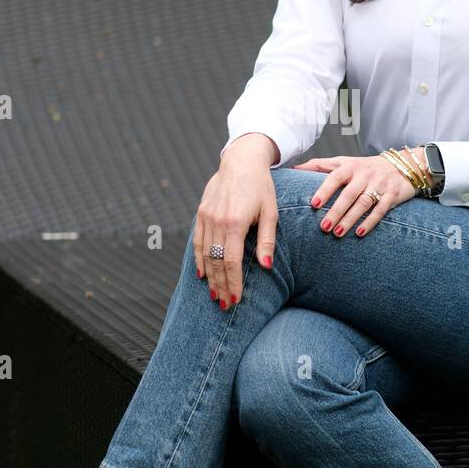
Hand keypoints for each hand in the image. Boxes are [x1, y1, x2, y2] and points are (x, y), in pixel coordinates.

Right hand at [193, 157, 277, 307]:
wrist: (241, 162)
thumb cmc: (261, 187)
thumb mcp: (270, 212)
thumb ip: (267, 240)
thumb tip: (266, 267)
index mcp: (235, 222)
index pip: (231, 262)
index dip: (233, 283)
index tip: (236, 300)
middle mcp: (217, 221)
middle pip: (216, 262)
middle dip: (221, 286)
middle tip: (226, 305)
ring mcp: (206, 217)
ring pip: (205, 254)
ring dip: (210, 277)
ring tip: (215, 295)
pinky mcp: (201, 213)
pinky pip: (198, 241)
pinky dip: (199, 259)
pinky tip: (202, 274)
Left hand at [292, 153, 417, 237]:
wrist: (402, 165)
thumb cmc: (366, 167)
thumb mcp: (345, 162)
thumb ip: (320, 165)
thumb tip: (294, 168)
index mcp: (351, 166)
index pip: (336, 176)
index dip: (325, 189)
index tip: (314, 204)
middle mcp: (365, 175)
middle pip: (349, 194)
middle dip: (336, 211)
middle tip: (324, 227)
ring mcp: (380, 185)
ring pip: (363, 204)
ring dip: (350, 219)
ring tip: (337, 233)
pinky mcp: (393, 196)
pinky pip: (380, 210)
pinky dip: (370, 222)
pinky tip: (359, 233)